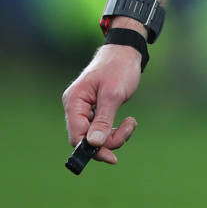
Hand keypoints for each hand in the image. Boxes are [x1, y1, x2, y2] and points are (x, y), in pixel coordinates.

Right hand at [62, 45, 141, 164]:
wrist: (127, 50)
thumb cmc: (119, 67)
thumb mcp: (113, 93)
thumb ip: (103, 119)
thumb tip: (93, 144)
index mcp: (74, 101)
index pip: (77, 136)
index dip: (93, 150)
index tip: (112, 157)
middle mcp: (76, 107)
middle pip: (86, 139)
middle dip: (109, 140)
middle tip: (129, 128)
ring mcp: (85, 109)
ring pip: (96, 136)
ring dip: (115, 135)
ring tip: (131, 122)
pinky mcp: (95, 110)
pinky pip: (102, 129)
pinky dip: (115, 129)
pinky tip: (128, 121)